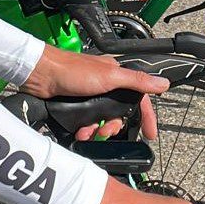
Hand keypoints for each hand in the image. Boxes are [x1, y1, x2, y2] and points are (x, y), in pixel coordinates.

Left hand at [21, 46, 167, 139]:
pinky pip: (88, 124)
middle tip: (106, 132)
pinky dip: (86, 130)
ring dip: (98, 131)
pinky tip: (81, 132)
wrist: (41, 75)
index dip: (146, 116)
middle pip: (120, 114)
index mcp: (116, 76)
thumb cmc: (72, 70)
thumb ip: (137, 80)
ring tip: (90, 133)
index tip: (150, 133)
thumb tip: (163, 83)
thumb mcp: (110, 76)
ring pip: (103, 121)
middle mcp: (106, 86)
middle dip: (114, 127)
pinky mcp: (78, 106)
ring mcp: (91, 96)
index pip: (139, 98)